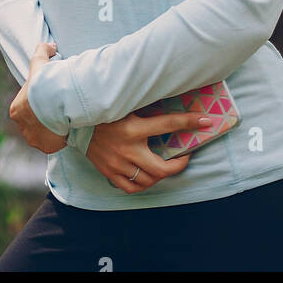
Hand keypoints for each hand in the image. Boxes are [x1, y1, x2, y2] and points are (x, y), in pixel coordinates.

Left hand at [9, 42, 68, 152]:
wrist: (55, 101)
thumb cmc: (44, 82)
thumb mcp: (40, 61)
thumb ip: (42, 49)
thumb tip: (50, 45)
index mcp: (16, 110)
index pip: (28, 107)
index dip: (41, 103)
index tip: (52, 99)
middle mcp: (21, 127)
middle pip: (35, 123)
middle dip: (46, 118)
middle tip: (60, 110)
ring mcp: (33, 139)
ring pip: (44, 134)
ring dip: (52, 130)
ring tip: (65, 120)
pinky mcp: (46, 147)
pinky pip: (54, 144)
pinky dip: (60, 140)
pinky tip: (67, 130)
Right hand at [84, 110, 214, 192]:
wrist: (76, 123)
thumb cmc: (104, 111)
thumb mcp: (125, 104)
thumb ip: (145, 105)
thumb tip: (169, 95)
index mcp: (133, 127)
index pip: (168, 124)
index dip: (189, 122)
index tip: (206, 121)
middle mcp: (127, 148)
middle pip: (162, 168)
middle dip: (178, 166)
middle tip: (183, 159)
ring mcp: (118, 163)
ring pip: (149, 180)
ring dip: (161, 175)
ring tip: (165, 167)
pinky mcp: (109, 172)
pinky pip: (132, 187)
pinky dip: (143, 184)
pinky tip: (147, 176)